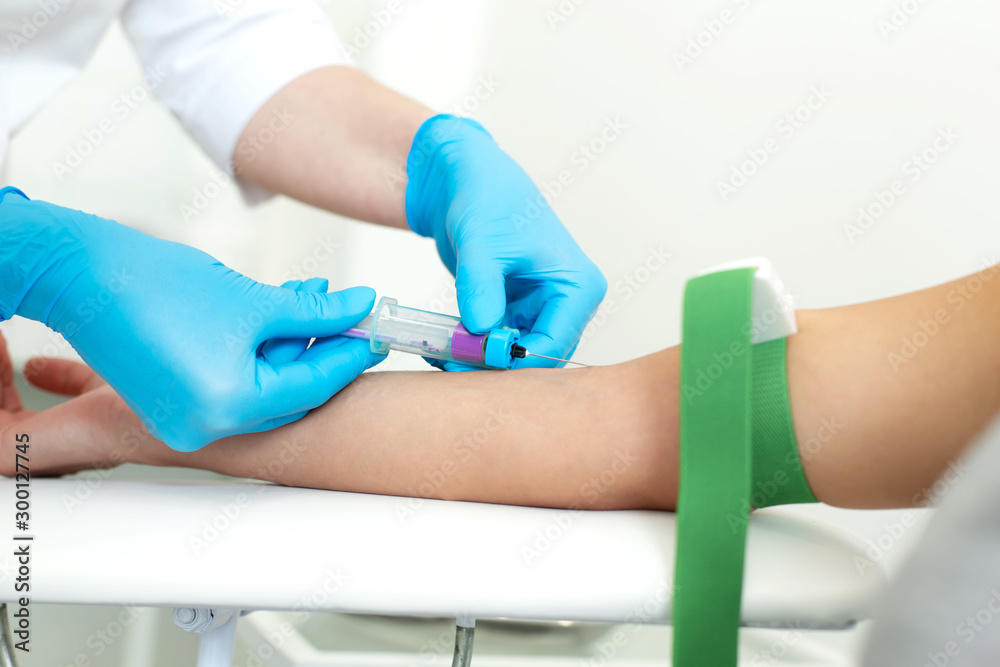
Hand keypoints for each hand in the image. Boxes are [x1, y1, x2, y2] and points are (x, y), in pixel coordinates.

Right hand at [0, 188, 383, 450]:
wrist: (84, 276)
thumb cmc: (154, 285)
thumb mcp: (253, 300)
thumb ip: (314, 311)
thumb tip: (358, 308)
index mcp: (227, 406)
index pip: (312, 386)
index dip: (349, 354)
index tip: (375, 332)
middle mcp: (206, 427)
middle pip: (290, 394)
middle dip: (322, 350)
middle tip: (352, 318)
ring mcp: (188, 422)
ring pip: (264, 388)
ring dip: (292, 346)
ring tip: (314, 299)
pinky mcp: (175, 407)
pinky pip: (235, 386)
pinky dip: (259, 354)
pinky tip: (278, 315)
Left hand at [405, 115, 606, 367]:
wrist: (463, 177)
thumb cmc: (487, 194)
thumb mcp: (482, 240)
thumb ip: (481, 286)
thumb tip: (480, 332)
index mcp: (577, 285)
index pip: (555, 343)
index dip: (515, 360)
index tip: (473, 360)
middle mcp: (565, 303)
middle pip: (536, 357)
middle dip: (495, 364)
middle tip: (452, 364)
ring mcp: (539, 310)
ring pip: (513, 356)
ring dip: (479, 359)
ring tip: (442, 352)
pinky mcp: (513, 312)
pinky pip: (495, 343)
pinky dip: (471, 347)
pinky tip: (443, 345)